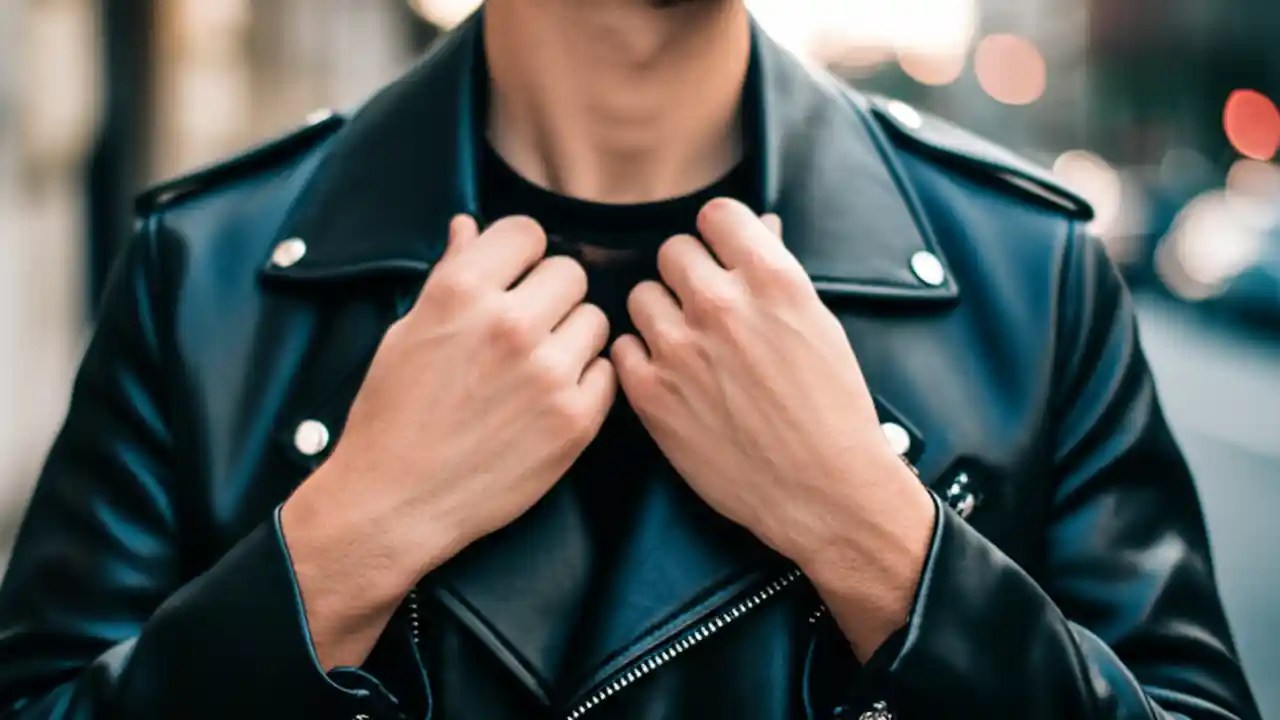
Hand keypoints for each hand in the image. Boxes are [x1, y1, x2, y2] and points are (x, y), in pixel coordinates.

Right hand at [282, 215, 615, 668]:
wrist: (396, 501)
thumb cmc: (394, 415)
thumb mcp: (407, 332)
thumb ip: (450, 275)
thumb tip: (469, 226)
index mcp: (461, 291)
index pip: (527, 233)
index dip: (521, 255)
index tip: (514, 278)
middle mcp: (509, 323)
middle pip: (570, 272)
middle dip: (551, 295)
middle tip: (527, 328)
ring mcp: (548, 372)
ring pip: (595, 320)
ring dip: (573, 337)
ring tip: (538, 366)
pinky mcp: (576, 419)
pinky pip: (606, 372)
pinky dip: (585, 382)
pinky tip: (551, 399)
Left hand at [611, 198, 933, 659]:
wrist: (822, 489)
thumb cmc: (830, 411)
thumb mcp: (819, 326)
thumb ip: (777, 273)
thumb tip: (758, 229)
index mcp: (771, 280)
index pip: (716, 214)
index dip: (717, 234)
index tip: (719, 253)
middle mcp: (721, 306)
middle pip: (671, 252)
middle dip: (686, 275)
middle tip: (702, 306)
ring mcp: (680, 349)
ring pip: (641, 296)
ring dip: (660, 314)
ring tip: (686, 345)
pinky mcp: (651, 393)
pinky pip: (623, 347)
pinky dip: (640, 358)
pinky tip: (669, 375)